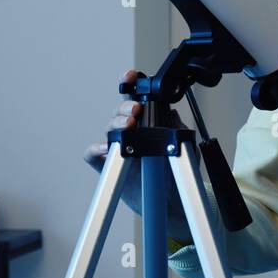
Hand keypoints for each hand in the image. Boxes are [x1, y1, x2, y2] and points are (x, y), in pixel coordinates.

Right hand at [83, 69, 190, 241]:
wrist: (169, 202)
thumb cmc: (174, 171)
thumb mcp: (183, 144)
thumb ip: (177, 125)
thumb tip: (170, 111)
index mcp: (147, 121)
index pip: (136, 98)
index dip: (131, 83)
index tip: (131, 75)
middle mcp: (130, 130)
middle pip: (121, 110)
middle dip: (126, 106)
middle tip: (136, 110)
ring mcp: (117, 146)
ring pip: (109, 127)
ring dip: (117, 123)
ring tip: (129, 125)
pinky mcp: (106, 164)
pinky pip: (94, 154)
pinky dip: (96, 149)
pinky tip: (106, 148)